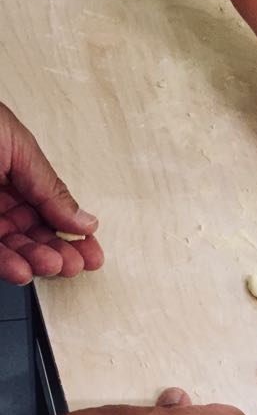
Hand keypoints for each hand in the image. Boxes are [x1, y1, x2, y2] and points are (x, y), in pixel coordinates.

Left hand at [0, 103, 103, 284]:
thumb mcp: (14, 144)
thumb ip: (49, 186)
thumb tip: (83, 219)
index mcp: (8, 164)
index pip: (48, 206)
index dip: (72, 229)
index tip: (91, 250)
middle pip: (33, 231)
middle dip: (58, 249)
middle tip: (75, 263)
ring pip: (12, 246)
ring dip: (36, 260)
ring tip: (53, 265)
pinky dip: (7, 265)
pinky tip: (23, 270)